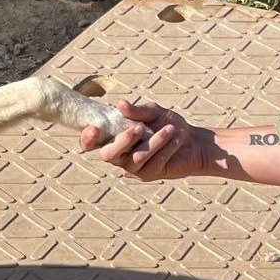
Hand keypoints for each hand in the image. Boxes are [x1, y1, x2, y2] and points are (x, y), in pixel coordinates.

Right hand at [79, 98, 212, 181]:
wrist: (192, 140)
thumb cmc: (167, 123)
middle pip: (107, 155)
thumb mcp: (153, 112)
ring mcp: (132, 167)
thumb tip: (120, 105)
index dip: (87, 139)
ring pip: (136, 157)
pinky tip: (177, 137)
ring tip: (171, 128)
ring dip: (155, 141)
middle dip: (122, 141)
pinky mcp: (149, 175)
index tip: (93, 129)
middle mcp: (119, 155)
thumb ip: (136, 111)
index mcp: (113, 137)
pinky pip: (154, 162)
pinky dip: (166, 147)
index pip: (91, 143)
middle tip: (139, 128)